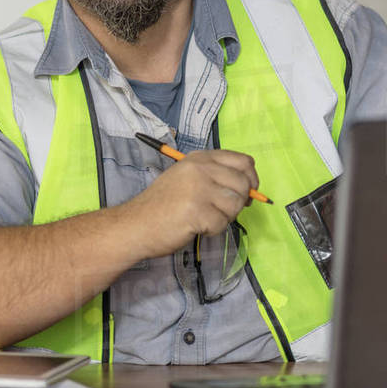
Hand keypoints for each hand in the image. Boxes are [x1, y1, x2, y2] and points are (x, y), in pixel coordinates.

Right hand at [121, 149, 259, 258]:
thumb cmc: (162, 205)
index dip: (251, 178)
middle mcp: (200, 168)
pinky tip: (195, 226)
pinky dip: (212, 230)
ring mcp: (199, 188)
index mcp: (199, 158)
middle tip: (222, 211)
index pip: (243, 161)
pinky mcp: (197, 210)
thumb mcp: (187, 178)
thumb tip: (250, 189)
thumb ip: (215, 177)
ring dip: (225, 217)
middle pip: (243, 183)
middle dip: (239, 202)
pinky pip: (222, 223)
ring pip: (235, 204)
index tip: (247, 192)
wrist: (135, 225)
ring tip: (205, 218)